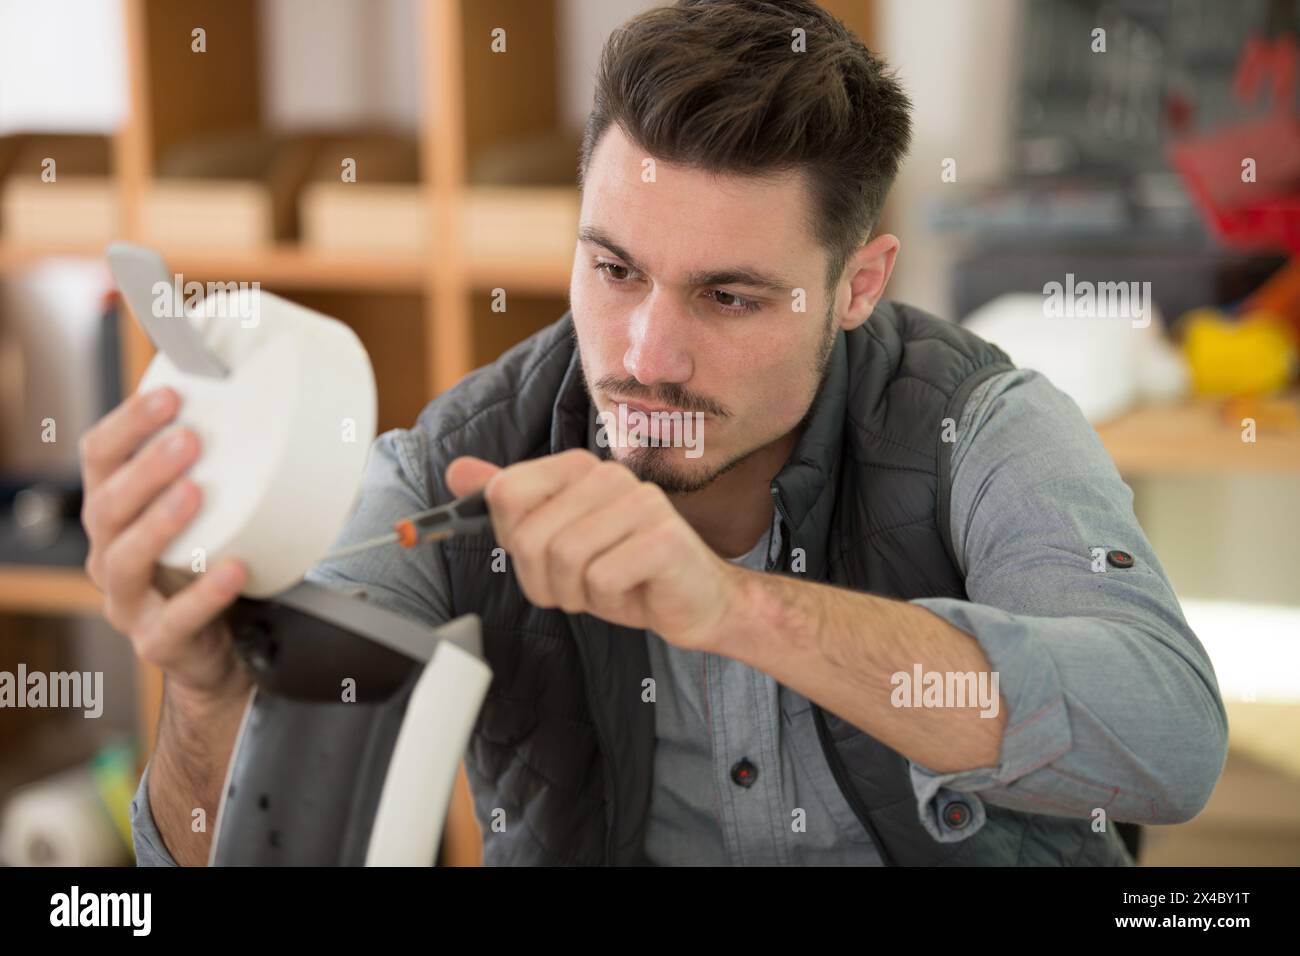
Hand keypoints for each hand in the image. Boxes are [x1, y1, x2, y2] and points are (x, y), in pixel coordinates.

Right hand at [79, 386, 251, 707]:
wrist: (217, 652)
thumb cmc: (206, 569)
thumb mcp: (206, 516)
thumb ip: (217, 471)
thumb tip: (273, 406)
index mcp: (115, 513)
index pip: (100, 458)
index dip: (127, 424)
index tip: (168, 396)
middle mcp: (109, 554)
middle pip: (106, 506)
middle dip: (146, 468)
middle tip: (189, 439)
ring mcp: (129, 602)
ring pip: (125, 560)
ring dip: (159, 523)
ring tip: (195, 494)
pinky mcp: (157, 642)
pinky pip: (176, 618)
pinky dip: (205, 593)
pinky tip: (233, 569)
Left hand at [446, 449, 741, 650]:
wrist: (693, 601)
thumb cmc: (624, 571)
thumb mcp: (555, 539)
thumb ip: (510, 503)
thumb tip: (457, 471)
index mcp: (577, 467)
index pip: (505, 495)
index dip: (514, 542)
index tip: (544, 556)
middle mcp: (609, 475)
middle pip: (529, 536)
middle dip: (544, 580)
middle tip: (579, 584)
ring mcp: (641, 502)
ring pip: (563, 560)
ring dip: (577, 593)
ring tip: (607, 586)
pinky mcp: (664, 538)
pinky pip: (601, 578)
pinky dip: (608, 599)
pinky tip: (633, 591)